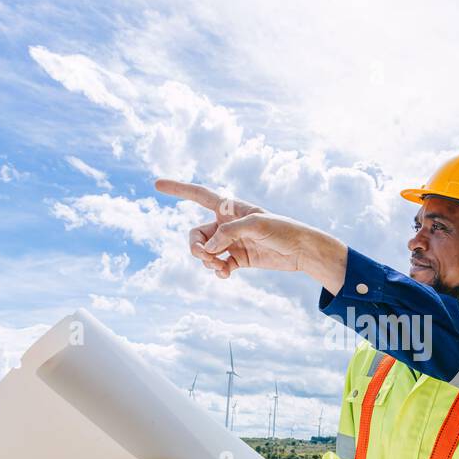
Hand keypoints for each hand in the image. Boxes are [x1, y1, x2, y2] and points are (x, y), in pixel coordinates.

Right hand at [154, 179, 346, 292]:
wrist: (301, 251)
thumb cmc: (283, 230)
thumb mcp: (256, 225)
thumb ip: (229, 233)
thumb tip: (208, 249)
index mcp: (229, 208)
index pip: (198, 195)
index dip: (178, 189)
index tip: (157, 183)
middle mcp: (227, 224)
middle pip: (196, 234)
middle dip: (195, 247)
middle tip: (207, 257)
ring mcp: (231, 242)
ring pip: (205, 252)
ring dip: (207, 261)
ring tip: (220, 266)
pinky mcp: (237, 259)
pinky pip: (217, 265)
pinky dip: (217, 271)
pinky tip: (225, 274)